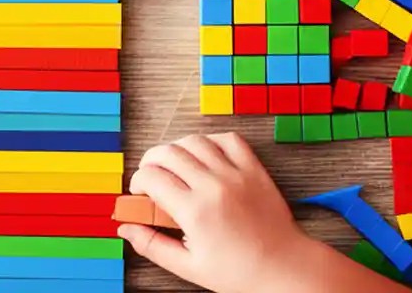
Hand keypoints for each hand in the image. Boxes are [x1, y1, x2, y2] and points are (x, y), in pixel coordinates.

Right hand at [120, 133, 310, 292]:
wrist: (285, 268)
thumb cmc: (241, 272)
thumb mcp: (189, 266)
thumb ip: (153, 245)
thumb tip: (126, 230)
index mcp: (195, 212)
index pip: (151, 177)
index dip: (137, 182)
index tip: (140, 192)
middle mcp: (213, 186)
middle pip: (167, 153)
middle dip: (150, 161)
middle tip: (151, 176)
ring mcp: (236, 175)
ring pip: (194, 141)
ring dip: (177, 148)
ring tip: (175, 165)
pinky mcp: (254, 170)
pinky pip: (228, 139)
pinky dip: (211, 141)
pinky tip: (206, 156)